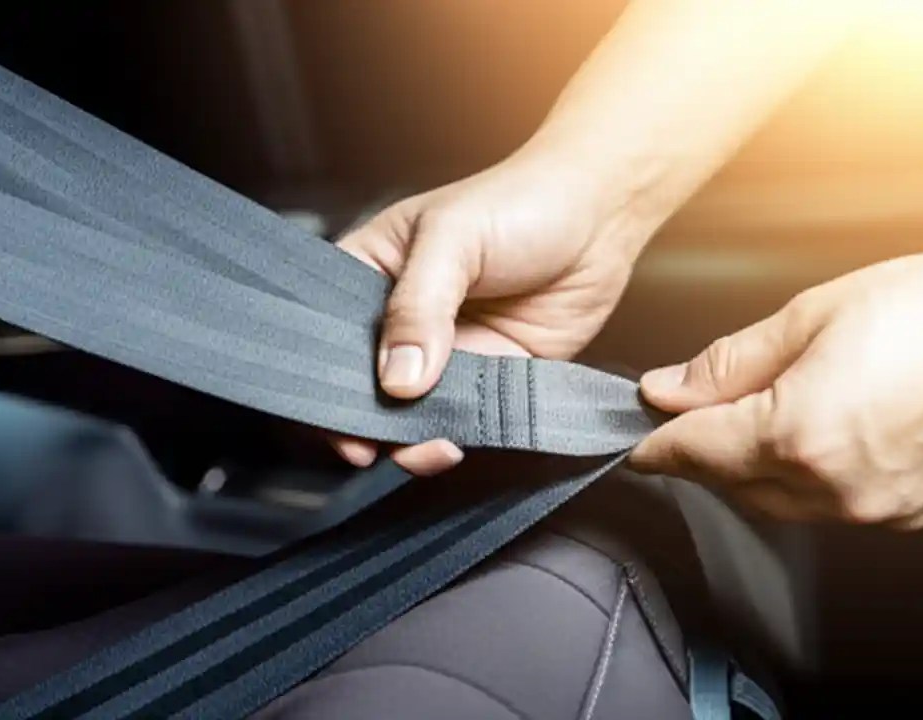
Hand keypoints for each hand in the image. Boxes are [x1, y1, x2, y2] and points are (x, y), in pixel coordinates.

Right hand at [332, 149, 652, 474]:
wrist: (600, 216)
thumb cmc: (519, 202)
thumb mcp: (453, 240)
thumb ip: (418, 307)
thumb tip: (398, 380)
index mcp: (368, 274)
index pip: (323, 336)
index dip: (321, 383)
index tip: (339, 419)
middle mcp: (399, 320)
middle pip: (361, 387)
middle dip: (366, 425)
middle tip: (378, 448)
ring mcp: (445, 353)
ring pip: (411, 414)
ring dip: (413, 441)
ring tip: (432, 447)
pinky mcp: (491, 377)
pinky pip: (464, 419)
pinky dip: (458, 437)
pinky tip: (461, 441)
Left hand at [629, 250, 922, 528]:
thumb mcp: (817, 313)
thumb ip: (732, 361)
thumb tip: (669, 389)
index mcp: (797, 435)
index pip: (695, 452)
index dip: (656, 443)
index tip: (635, 436)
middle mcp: (834, 490)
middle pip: (735, 485)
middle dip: (708, 453)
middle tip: (701, 413)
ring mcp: (879, 512)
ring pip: (786, 504)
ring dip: (761, 469)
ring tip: (771, 415)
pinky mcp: (917, 516)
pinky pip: (841, 509)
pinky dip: (818, 479)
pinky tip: (832, 436)